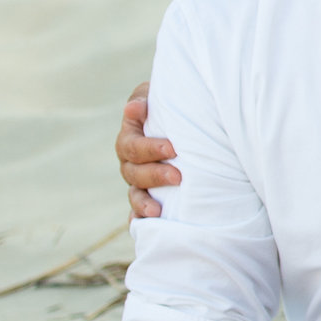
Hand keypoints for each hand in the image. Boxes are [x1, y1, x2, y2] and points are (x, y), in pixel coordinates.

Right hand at [119, 82, 176, 218]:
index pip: (132, 147)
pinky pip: (139, 212)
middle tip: (178, 176)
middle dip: (154, 175)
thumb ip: (144, 100)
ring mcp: (140, 181)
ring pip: (135, 194)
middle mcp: (131, 162)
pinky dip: (140, 219)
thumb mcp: (158, 94)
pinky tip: (149, 225)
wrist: (189, 118)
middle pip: (134, 173)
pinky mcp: (152, 195)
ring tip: (157, 211)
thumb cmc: (173, 103)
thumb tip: (134, 109)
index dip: (149, 149)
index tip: (173, 149)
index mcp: (130, 137)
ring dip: (144, 203)